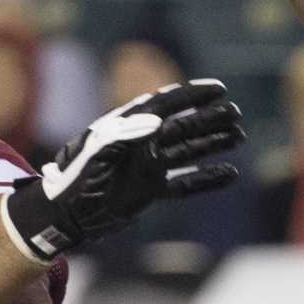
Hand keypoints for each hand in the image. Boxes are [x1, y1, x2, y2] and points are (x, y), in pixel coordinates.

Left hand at [1, 79, 243, 261]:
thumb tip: (157, 118)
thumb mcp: (96, 153)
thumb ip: (124, 134)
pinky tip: (229, 174)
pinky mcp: (149, 189)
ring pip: (188, 150)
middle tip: (235, 114)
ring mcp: (146, 166)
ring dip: (212, 143)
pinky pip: (184, 183)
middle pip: (183, 125)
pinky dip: (206, 179)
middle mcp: (141, 143)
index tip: (218, 89)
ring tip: (239, 136)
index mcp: (128, 126)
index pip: (165, 103)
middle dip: (209, 118)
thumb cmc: (75, 179)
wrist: (64, 214)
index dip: (192, 95)